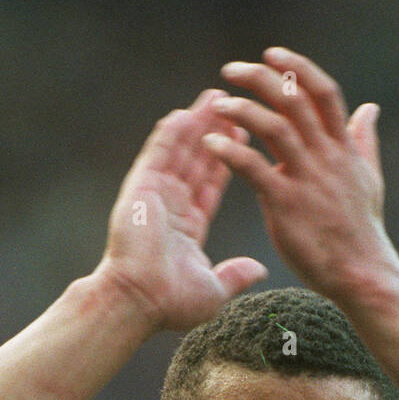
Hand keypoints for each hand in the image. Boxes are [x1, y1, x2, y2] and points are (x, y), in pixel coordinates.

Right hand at [100, 88, 267, 331]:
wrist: (138, 301)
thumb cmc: (172, 303)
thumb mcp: (214, 290)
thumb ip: (237, 275)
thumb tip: (260, 269)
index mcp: (189, 226)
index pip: (212, 184)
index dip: (228, 159)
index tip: (244, 137)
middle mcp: (172, 206)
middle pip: (198, 160)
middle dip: (215, 131)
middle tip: (234, 104)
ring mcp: (155, 195)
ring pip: (181, 151)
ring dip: (197, 124)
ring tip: (216, 97)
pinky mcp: (141, 189)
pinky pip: (158, 155)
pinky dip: (171, 134)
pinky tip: (185, 113)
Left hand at [202, 48, 398, 303]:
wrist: (363, 275)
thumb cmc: (363, 232)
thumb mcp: (369, 178)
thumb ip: (364, 141)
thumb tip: (370, 108)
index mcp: (343, 148)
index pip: (322, 92)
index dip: (297, 67)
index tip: (272, 53)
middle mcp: (325, 156)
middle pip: (293, 99)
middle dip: (259, 78)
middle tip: (230, 70)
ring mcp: (306, 179)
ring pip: (273, 126)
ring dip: (241, 109)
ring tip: (217, 105)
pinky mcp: (287, 204)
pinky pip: (253, 168)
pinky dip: (230, 151)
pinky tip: (211, 144)